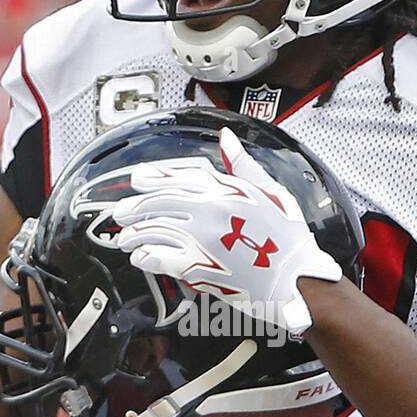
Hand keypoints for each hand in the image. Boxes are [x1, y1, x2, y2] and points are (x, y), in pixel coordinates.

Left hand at [112, 126, 342, 334]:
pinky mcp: (198, 267)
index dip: (154, 177)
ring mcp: (200, 238)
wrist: (295, 279)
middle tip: (121, 213)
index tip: (138, 179)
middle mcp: (209, 211)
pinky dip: (147, 256)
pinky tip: (139, 256)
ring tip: (124, 239)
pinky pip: (162, 258)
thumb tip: (226, 137)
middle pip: (160, 202)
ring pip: (156, 229)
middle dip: (136, 207)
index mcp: (225, 190)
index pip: (179, 177)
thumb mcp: (271, 193)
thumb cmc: (288, 239)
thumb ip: (243, 166)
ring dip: (135, 234)